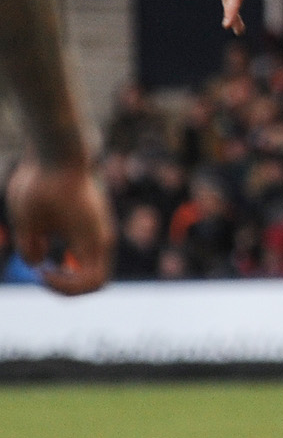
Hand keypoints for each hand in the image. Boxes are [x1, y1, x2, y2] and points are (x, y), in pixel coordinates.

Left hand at [7, 158, 113, 294]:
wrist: (60, 150)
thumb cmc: (42, 182)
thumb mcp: (25, 219)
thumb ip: (28, 248)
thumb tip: (38, 262)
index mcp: (92, 238)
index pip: (92, 282)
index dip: (65, 287)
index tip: (41, 271)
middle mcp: (102, 237)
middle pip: (96, 281)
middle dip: (68, 286)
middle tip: (42, 275)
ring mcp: (100, 230)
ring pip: (92, 267)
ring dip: (69, 274)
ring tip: (44, 263)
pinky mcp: (93, 224)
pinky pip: (88, 254)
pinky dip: (71, 261)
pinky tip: (48, 244)